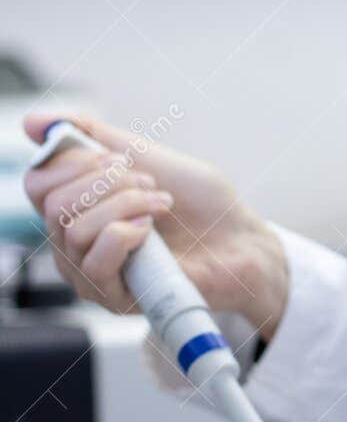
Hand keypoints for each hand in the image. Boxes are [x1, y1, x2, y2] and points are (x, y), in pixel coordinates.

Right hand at [22, 112, 288, 337]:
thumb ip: (91, 136)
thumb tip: (34, 122)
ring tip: (160, 205)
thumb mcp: (144, 155)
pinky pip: (95, 261)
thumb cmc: (197, 202)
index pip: (37, 184)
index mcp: (76, 208)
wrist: (239, 238)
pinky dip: (128, 233)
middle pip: (53, 205)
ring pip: (74, 230)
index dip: (72, 162)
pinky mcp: (112, 299)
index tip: (118, 159)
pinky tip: (152, 232)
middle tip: (149, 184)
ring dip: (127, 204)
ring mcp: (90, 274)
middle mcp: (73, 244)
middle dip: (108, 182)